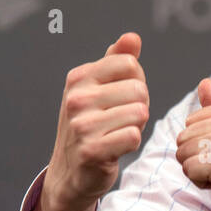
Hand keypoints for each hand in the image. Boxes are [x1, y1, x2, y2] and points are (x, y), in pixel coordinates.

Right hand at [39, 33, 148, 210]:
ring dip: (137, 126)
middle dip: (139, 107)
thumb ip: (117, 61)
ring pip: (140, 113)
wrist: (70, 173)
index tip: (122, 98)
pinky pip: (134, 137)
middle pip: (139, 90)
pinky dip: (132, 144)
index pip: (130, 64)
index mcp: (80, 77)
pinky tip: (116, 148)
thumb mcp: (98, 90)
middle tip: (121, 121)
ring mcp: (82, 125)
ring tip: (118, 133)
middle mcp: (77, 98)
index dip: (136, 82)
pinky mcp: (92, 150)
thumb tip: (132, 37)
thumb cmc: (91, 127)